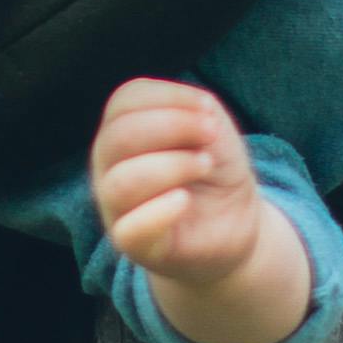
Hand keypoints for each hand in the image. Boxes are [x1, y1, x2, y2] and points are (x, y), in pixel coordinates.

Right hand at [90, 78, 314, 342]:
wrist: (233, 224)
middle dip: (172, 127)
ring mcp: (115, 206)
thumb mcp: (212, 129)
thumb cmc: (213, 169)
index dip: (169, 98)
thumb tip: (188, 116)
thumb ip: (194, 111)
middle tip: (211, 135)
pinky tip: (184, 201)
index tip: (209, 109)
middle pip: (118, 137)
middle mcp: (109, 165)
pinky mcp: (131, 244)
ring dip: (172, 166)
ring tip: (205, 165)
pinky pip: (129, 229)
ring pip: (121, 182)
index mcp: (122, 129)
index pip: (125, 101)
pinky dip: (159, 212)